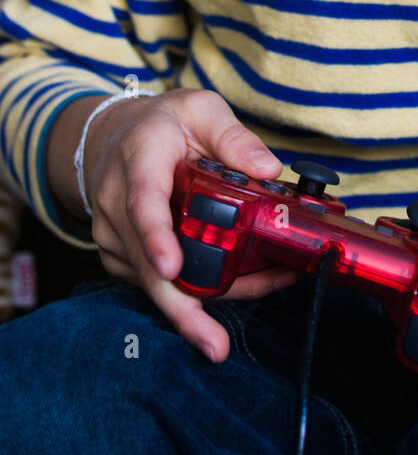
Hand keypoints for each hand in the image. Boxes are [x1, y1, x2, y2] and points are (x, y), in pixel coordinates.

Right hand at [82, 88, 299, 361]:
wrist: (111, 136)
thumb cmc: (161, 124)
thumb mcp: (200, 109)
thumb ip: (234, 137)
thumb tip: (269, 169)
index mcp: (138, 161)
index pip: (142, 204)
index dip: (156, 238)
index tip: (172, 268)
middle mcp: (118, 205)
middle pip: (146, 266)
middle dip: (181, 310)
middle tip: (214, 344)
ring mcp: (117, 237)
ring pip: (158, 284)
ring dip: (210, 298)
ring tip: (268, 287)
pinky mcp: (124, 258)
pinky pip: (160, 284)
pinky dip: (200, 291)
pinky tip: (245, 282)